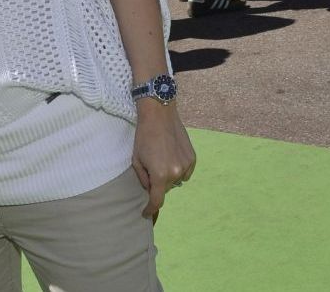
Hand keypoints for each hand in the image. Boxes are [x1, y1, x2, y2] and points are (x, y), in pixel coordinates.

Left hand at [131, 99, 195, 223]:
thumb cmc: (144, 137)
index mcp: (160, 175)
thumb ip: (143, 179)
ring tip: (162, 159)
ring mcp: (187, 166)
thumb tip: (150, 189)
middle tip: (152, 169)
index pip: (157, 201)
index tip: (146, 213)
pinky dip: (179, 170)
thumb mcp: (136, 160)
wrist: (159, 115)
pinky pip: (185, 172)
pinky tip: (171, 157)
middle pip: (166, 189)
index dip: (150, 209)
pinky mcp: (192, 158)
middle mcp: (176, 173)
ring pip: (176, 181)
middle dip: (158, 184)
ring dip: (169, 177)